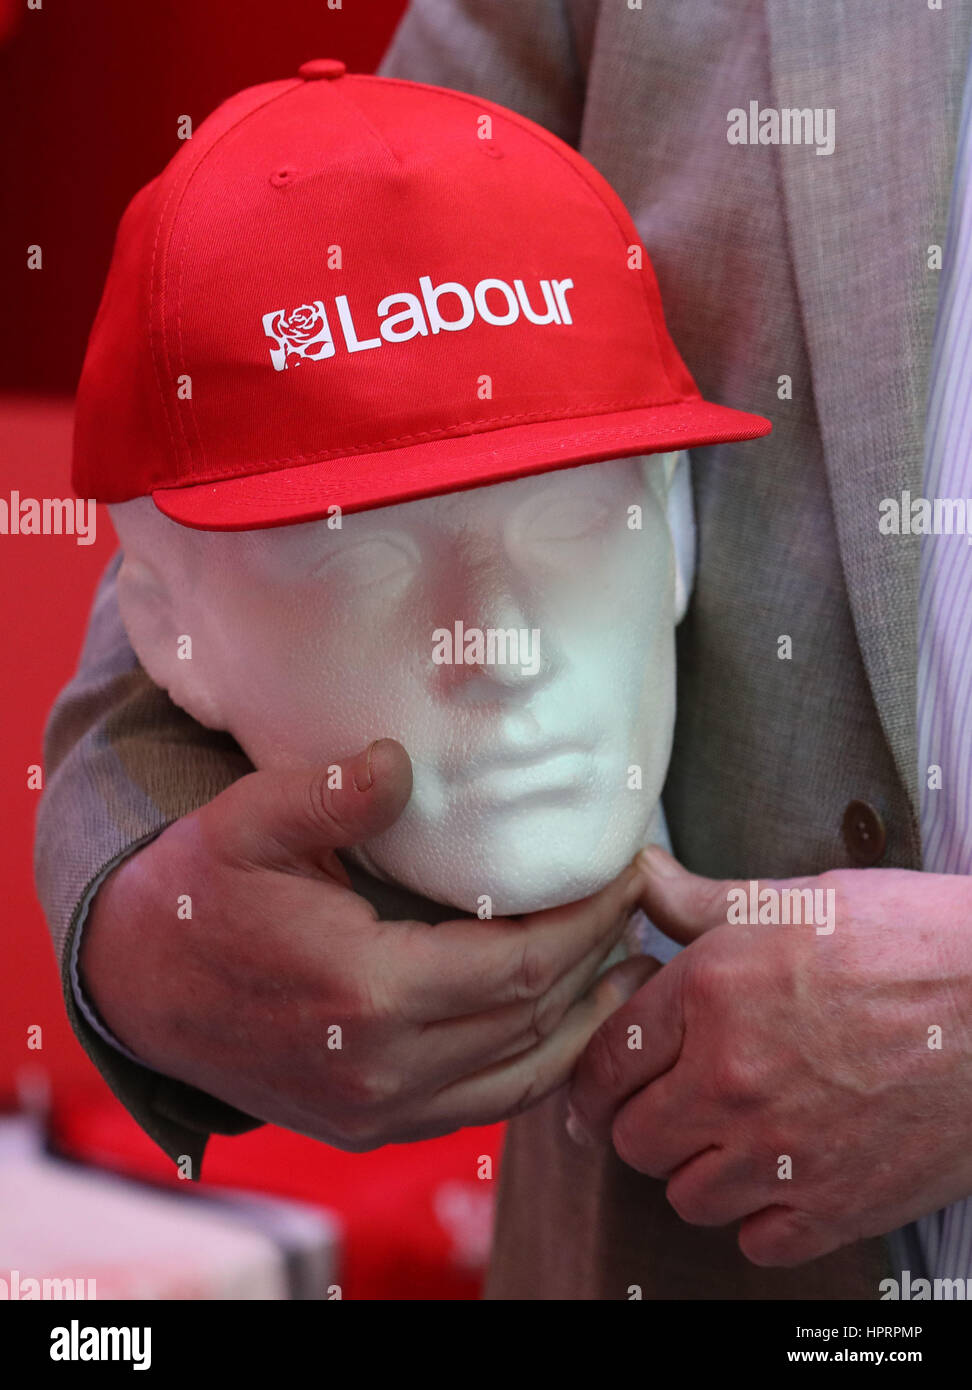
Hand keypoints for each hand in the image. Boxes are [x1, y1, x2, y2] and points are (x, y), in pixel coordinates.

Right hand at [80, 739, 654, 1150]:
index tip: (629, 871)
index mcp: (363, 993)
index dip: (588, 919)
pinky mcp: (369, 1128)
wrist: (133, 990)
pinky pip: (482, 1108)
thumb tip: (399, 762)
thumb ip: (328, 794)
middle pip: (534, 1020)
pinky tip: (561, 1026)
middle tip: (640, 903)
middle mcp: (381, 1069)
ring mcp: (376, 1111)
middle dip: (599, 958)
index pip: (522, 964)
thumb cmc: (194, 896)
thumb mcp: (244, 823)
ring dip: (585, 1023)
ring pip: (521, 1078)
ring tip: (626, 964)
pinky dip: (537, 1067)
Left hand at [567, 846, 971, 1265]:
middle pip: (632, 1139)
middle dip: (640, 1121)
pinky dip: (760, 1217)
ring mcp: (783, 1153)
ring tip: (728, 1137)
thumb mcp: (794, 902)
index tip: (607, 1081)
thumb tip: (641, 876)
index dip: (596, 1075)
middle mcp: (731, 1081)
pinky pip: (757, 1240)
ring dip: (697, 1170)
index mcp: (709, 996)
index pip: (604, 1062)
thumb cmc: (909, 940)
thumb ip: (701, 902)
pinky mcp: (837, 1206)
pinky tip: (782, 1176)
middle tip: (669, 1103)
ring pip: (685, 1196)